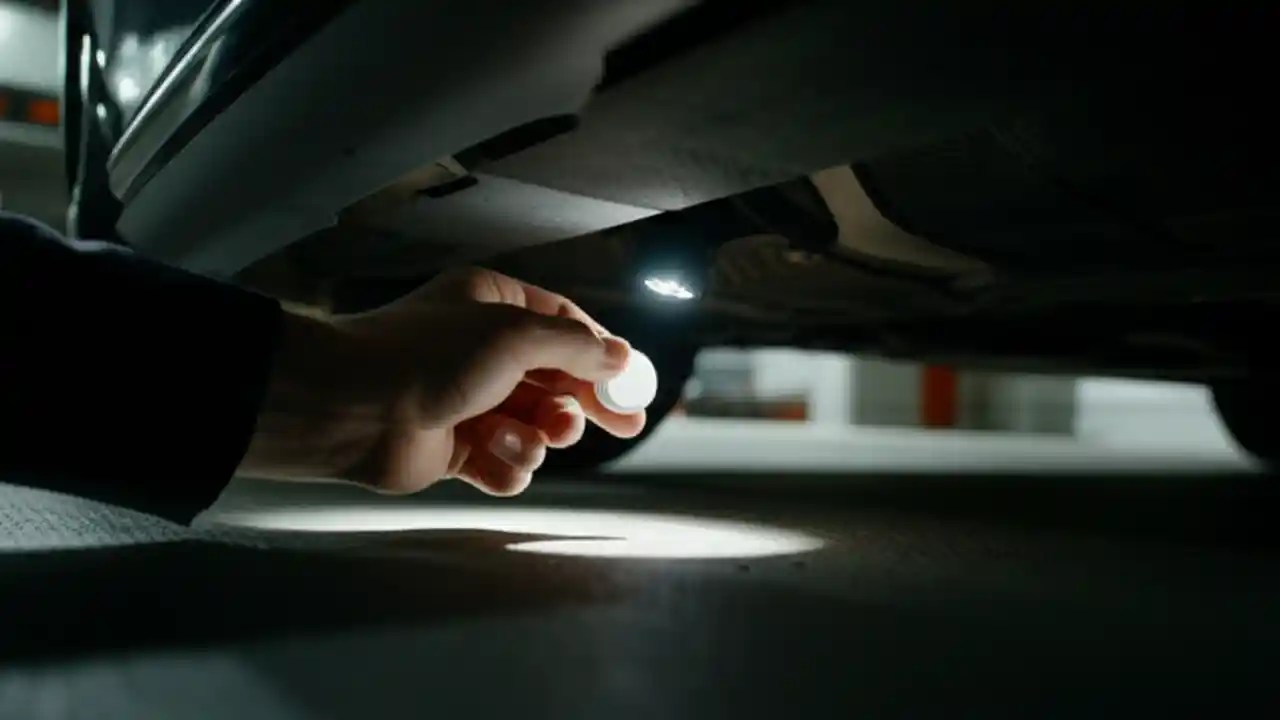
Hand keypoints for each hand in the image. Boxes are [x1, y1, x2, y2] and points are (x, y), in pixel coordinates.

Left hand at [239, 268, 644, 495]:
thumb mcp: (516, 335)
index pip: (564, 326)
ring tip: (529, 438)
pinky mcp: (454, 450)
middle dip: (584, 404)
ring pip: (533, 425)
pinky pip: (503, 462)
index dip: (603, 355)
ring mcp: (467, 401)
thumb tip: (621, 356)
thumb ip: (576, 347)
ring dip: (538, 436)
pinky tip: (493, 458)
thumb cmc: (430, 355)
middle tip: (624, 426)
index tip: (635, 385)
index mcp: (492, 305)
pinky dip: (506, 465)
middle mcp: (480, 349)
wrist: (349, 407)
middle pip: (555, 379)